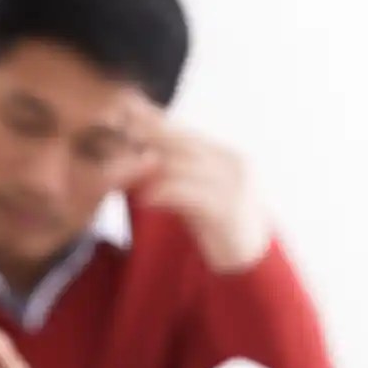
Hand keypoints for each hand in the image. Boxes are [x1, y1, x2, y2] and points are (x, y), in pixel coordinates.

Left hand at [121, 99, 271, 272]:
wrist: (250, 258)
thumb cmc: (216, 223)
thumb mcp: (195, 192)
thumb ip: (174, 173)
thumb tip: (138, 156)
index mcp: (224, 156)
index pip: (184, 132)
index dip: (154, 121)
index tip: (125, 109)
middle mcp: (232, 164)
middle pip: (183, 143)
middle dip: (149, 133)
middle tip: (118, 125)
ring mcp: (234, 186)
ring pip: (184, 166)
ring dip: (149, 165)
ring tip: (119, 163)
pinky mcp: (229, 210)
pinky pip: (191, 196)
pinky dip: (164, 193)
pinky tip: (143, 197)